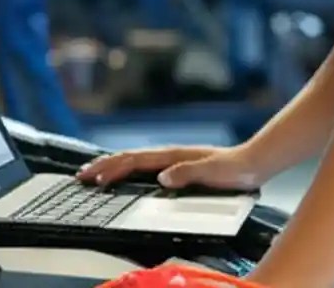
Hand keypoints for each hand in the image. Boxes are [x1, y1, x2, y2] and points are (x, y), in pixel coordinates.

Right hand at [76, 145, 265, 190]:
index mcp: (172, 156)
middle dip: (103, 165)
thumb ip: (187, 174)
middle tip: (82, 175)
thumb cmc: (234, 168)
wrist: (252, 162)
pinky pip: (144, 166)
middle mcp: (169, 156)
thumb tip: (162, 178)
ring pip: (134, 161)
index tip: (94, 177)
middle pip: (128, 158)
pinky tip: (125, 174)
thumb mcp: (212, 173)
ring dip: (113, 166)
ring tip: (95, 173)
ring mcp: (171, 160)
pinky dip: (127, 169)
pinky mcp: (176, 167)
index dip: (112, 169)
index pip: (134, 161)